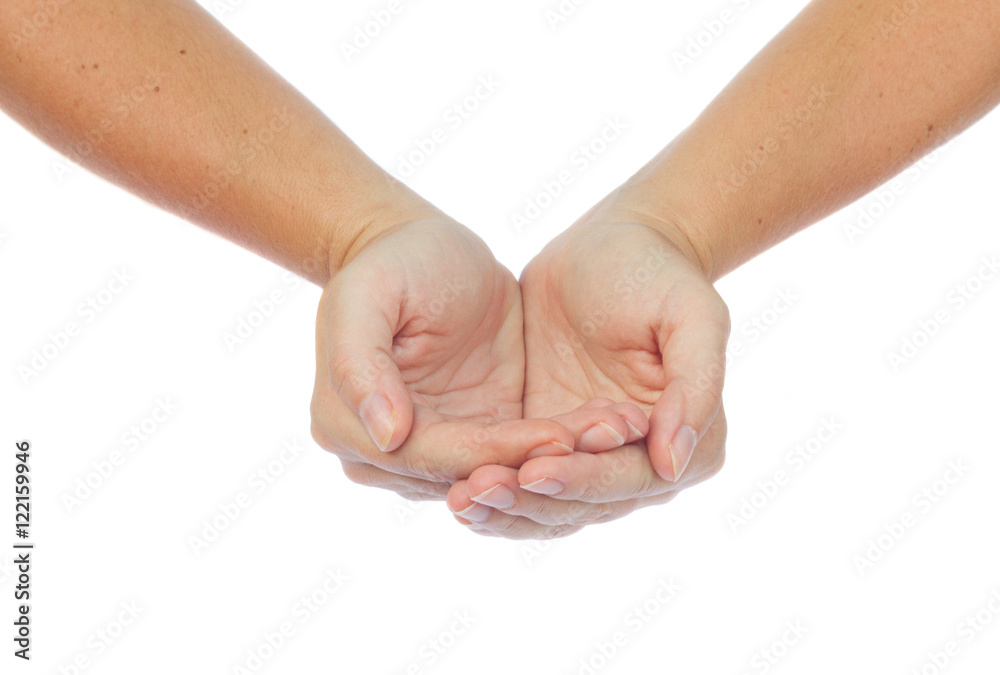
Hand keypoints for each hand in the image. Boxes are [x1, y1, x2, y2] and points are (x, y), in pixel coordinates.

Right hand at [309, 218, 646, 500]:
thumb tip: (386, 436)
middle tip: (609, 438)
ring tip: (620, 432)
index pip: (433, 459)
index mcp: (347, 427)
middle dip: (542, 463)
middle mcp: (386, 455)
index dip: (497, 451)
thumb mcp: (366, 297)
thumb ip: (358, 363)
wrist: (423, 249)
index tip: (558, 436)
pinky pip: (521, 452)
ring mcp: (433, 451)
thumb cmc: (390, 262)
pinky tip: (611, 426)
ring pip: (503, 472)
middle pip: (472, 475)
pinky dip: (565, 444)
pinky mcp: (476, 436)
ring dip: (563, 460)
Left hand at [447, 200, 730, 536]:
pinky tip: (452, 491)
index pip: (629, 479)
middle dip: (529, 502)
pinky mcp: (550, 441)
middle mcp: (645, 464)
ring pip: (548, 505)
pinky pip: (521, 480)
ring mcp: (595, 458)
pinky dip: (493, 493)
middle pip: (583, 504)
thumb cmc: (657, 272)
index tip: (533, 472)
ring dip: (504, 510)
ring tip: (458, 499)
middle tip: (476, 490)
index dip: (581, 481)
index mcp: (692, 442)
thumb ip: (696, 386)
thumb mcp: (692, 315)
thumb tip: (674, 463)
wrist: (611, 246)